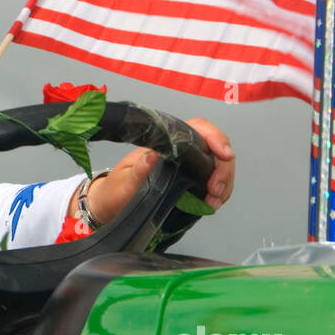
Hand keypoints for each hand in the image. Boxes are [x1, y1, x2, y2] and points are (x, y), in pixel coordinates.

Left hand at [75, 117, 234, 222]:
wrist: (110, 206)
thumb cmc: (115, 190)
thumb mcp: (123, 182)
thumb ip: (138, 170)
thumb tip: (151, 155)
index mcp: (164, 143)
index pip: (197, 129)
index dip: (216, 138)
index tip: (224, 155)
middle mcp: (179, 153)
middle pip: (214, 150)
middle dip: (223, 169)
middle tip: (215, 190)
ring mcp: (186, 168)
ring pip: (218, 167)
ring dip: (223, 184)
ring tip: (213, 201)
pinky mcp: (189, 184)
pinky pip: (212, 183)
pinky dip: (218, 194)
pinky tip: (211, 203)